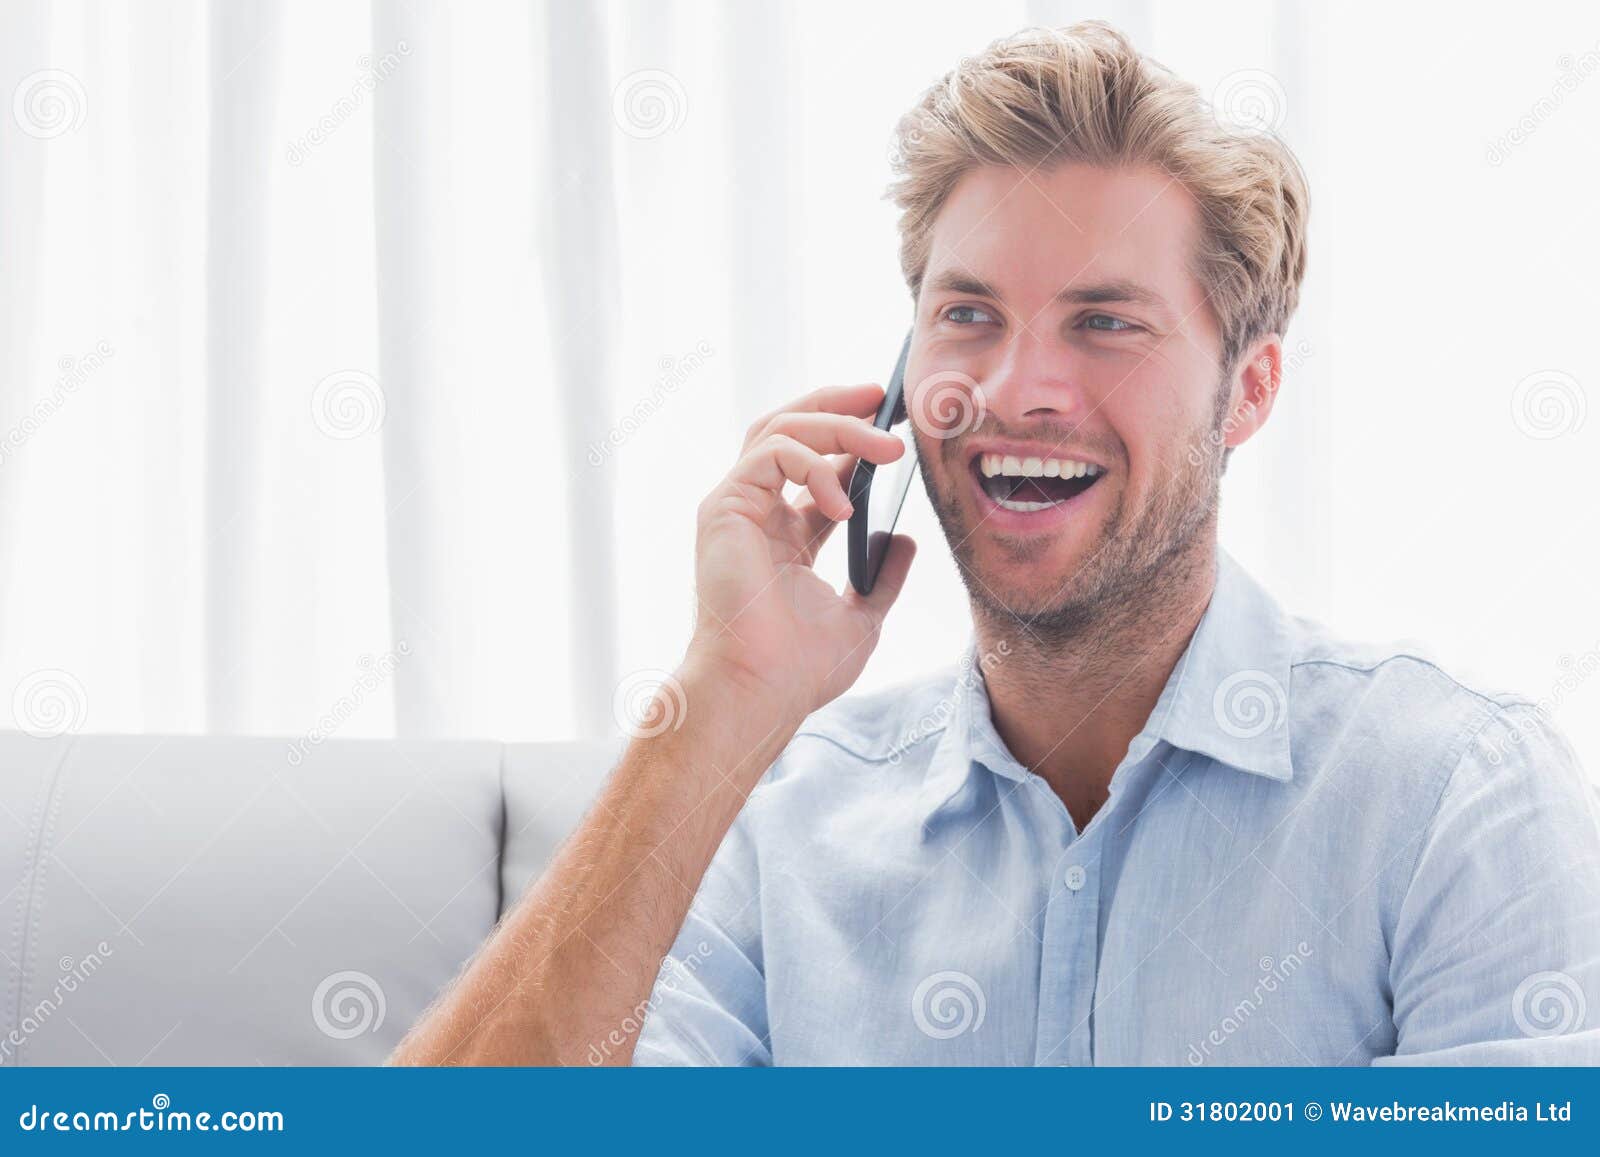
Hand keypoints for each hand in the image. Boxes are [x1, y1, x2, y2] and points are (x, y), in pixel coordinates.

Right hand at [685, 383, 916, 730]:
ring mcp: (736, 507)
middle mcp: (756, 512)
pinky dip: (813, 464)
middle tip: (884, 398)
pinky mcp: (724, 507)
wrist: (762, 691)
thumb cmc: (798, 668)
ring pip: (780, 429)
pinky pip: (770, 454)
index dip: (853, 438)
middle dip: (838, 405)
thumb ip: (883, 576)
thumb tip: (905, 539)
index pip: (816, 464)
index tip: (897, 426)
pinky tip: (844, 501)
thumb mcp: (862, 616)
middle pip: (789, 429)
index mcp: (784, 535)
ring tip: (886, 447)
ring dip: (837, 426)